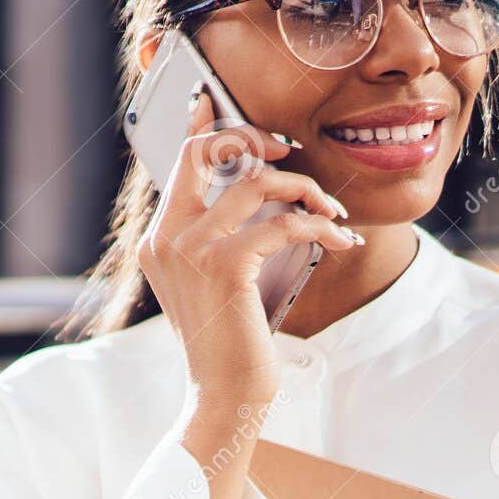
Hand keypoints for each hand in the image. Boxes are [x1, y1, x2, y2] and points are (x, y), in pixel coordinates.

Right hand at [136, 88, 361, 408]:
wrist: (223, 397)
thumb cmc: (228, 347)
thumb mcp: (215, 288)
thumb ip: (220, 242)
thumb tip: (258, 200)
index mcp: (160, 239)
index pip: (179, 161)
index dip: (204, 125)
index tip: (217, 100)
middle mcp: (167, 237)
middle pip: (208, 150)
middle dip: (255, 139)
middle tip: (291, 155)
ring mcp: (191, 249)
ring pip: (256, 183)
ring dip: (304, 191)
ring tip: (330, 215)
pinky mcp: (224, 265)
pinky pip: (283, 224)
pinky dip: (319, 228)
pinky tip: (339, 241)